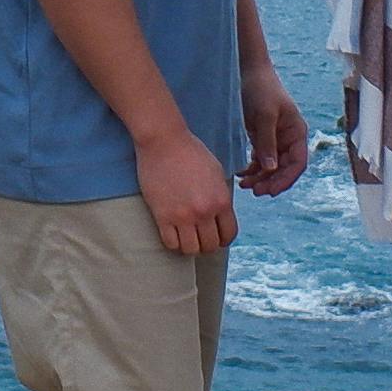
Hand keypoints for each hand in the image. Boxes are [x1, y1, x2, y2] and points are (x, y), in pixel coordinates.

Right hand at [131, 118, 238, 254]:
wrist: (164, 141)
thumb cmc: (190, 151)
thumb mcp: (216, 172)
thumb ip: (221, 196)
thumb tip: (221, 214)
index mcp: (221, 200)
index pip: (229, 234)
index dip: (224, 239)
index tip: (217, 237)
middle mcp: (204, 212)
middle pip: (210, 245)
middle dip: (207, 244)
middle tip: (199, 237)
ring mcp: (183, 216)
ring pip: (191, 250)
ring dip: (190, 247)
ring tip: (186, 237)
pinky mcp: (162, 216)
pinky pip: (171, 243)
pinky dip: (173, 243)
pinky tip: (172, 234)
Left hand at [238, 66, 313, 201]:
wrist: (248, 71)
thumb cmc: (261, 89)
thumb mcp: (264, 115)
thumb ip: (267, 142)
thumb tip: (270, 168)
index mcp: (297, 133)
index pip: (297, 164)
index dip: (286, 180)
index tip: (270, 190)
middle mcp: (289, 139)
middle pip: (284, 169)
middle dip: (270, 181)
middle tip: (254, 191)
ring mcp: (276, 139)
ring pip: (271, 167)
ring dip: (260, 178)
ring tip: (244, 185)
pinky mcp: (262, 138)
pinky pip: (260, 159)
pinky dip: (252, 168)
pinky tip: (241, 174)